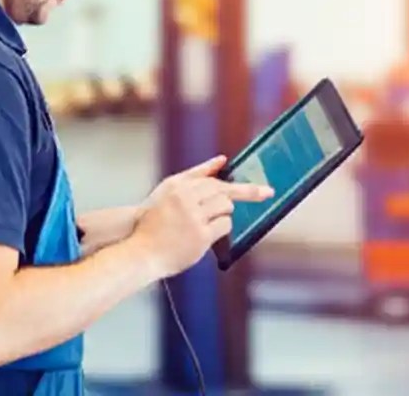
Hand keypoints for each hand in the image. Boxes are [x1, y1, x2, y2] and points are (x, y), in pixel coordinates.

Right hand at [131, 156, 272, 278]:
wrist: (141, 249)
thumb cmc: (154, 219)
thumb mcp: (169, 190)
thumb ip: (197, 173)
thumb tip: (222, 160)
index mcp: (177, 185)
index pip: (214, 180)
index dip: (238, 184)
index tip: (262, 187)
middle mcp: (185, 198)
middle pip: (224, 192)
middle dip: (245, 194)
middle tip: (267, 192)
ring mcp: (193, 217)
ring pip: (226, 207)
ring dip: (224, 214)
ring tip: (207, 221)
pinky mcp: (200, 236)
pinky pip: (225, 226)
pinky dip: (221, 228)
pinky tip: (207, 232)